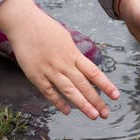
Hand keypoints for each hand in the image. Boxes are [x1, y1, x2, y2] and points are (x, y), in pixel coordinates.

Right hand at [0, 0, 119, 118]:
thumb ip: (74, 55)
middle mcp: (64, 63)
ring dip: (82, 104)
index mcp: (73, 53)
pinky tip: (66, 111)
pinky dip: (58, 102)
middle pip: (83, 85)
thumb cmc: (45, 28)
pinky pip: (49, 91)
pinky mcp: (35, 75)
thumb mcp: (66, 38)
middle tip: (105, 114)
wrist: (24, 23)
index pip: (93, 72)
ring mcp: (50, 70)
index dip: (105, 85)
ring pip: (68, 91)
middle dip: (96, 100)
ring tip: (93, 115)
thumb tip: (83, 68)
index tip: (116, 96)